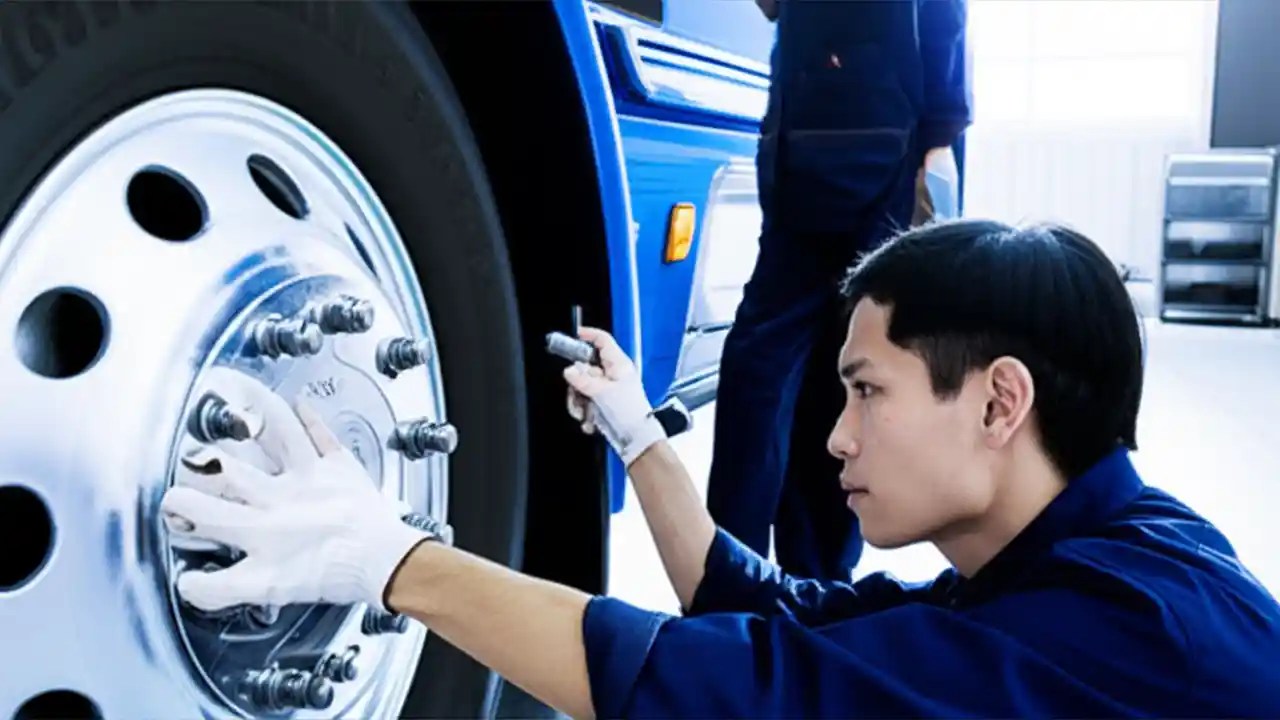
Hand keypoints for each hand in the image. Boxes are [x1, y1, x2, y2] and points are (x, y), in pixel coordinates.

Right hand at [160, 370, 431, 612]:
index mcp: (257, 527)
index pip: (203, 512)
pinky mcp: (338, 468)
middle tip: (191, 445)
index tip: (168, 503)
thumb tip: (187, 584)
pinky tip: (301, 401)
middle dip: (205, 458)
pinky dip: (310, 416)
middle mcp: (278, 496)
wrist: (383, 560)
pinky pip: (322, 436)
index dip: (178, 506)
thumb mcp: (267, 591)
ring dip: (258, 413)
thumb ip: (220, 588)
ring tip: (239, 390)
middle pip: (232, 470)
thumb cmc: (330, 574)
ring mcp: (309, 477)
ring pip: (278, 435)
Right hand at [562, 326, 665, 466]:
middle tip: (576, 394)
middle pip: (586, 368)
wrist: (636, 439)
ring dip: (579, 402)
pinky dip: (585, 413)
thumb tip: (569, 370)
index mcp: (619, 365)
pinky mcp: (604, 404)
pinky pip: (586, 403)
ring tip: (584, 413)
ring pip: (583, 387)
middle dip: (577, 383)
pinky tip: (590, 422)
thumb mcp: (603, 393)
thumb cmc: (629, 414)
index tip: (575, 335)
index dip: (589, 335)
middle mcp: (613, 375)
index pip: (603, 341)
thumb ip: (583, 380)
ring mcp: (608, 390)